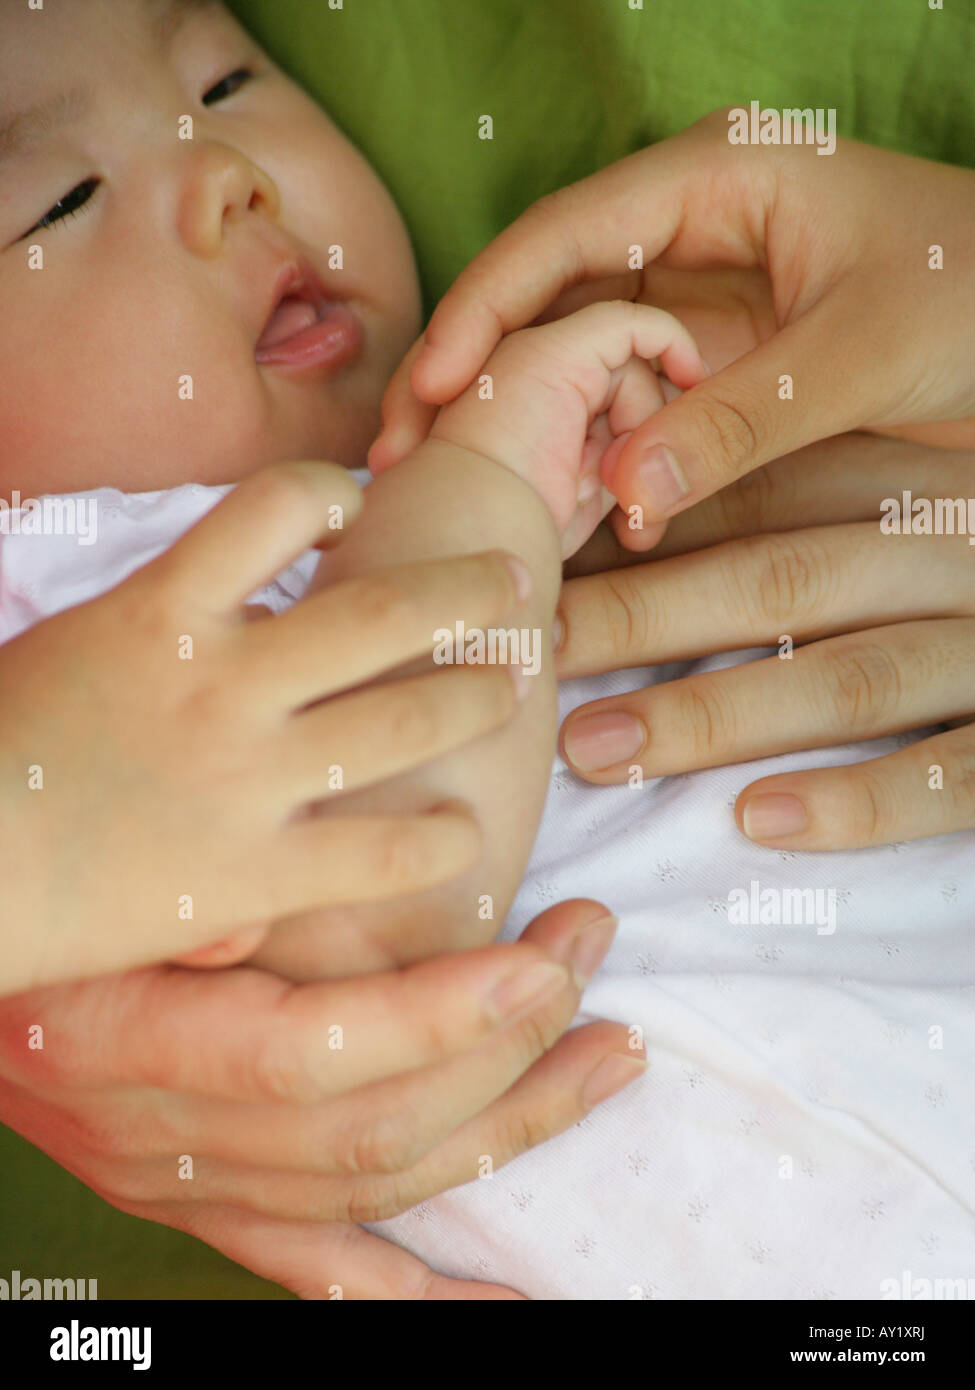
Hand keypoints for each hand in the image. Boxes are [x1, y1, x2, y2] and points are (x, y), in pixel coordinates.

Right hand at [0, 460, 532, 993]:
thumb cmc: (0, 747)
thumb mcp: (71, 643)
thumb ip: (161, 613)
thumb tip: (222, 586)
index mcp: (160, 609)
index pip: (276, 503)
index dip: (333, 490)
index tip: (359, 506)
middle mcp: (219, 683)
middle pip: (383, 612)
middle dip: (469, 587)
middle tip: (515, 578)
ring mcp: (243, 779)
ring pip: (407, 718)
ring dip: (482, 693)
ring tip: (517, 681)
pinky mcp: (251, 876)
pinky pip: (380, 851)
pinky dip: (440, 838)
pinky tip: (464, 832)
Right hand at [0, 899, 643, 1298]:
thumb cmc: (43, 926)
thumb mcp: (92, 895)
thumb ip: (171, 908)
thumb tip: (250, 930)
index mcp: (138, 1042)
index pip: (317, 1053)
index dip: (442, 1018)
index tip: (543, 963)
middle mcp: (173, 1139)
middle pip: (374, 1127)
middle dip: (508, 1053)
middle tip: (591, 969)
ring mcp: (197, 1193)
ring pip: (379, 1190)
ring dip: (509, 1130)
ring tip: (608, 1061)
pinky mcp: (212, 1216)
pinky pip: (327, 1273)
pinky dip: (425, 1291)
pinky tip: (508, 1297)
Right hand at [371, 109, 974, 529]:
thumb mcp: (862, 353)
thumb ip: (742, 418)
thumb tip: (623, 493)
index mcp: (715, 177)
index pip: (562, 235)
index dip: (484, 311)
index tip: (432, 388)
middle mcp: (688, 226)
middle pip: (545, 291)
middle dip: (475, 368)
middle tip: (404, 448)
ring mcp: (697, 292)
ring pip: (575, 348)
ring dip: (522, 412)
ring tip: (455, 479)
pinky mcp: (713, 352)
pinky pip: (628, 395)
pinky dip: (591, 443)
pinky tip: (557, 496)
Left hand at [555, 433, 974, 848]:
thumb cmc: (955, 596)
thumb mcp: (893, 534)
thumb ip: (787, 528)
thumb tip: (619, 536)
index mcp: (908, 494)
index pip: (762, 500)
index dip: (644, 533)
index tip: (539, 567)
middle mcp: (954, 555)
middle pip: (787, 578)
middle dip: (648, 616)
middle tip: (537, 654)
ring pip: (852, 678)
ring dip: (715, 715)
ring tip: (596, 750)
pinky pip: (953, 775)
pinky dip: (858, 800)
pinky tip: (757, 820)